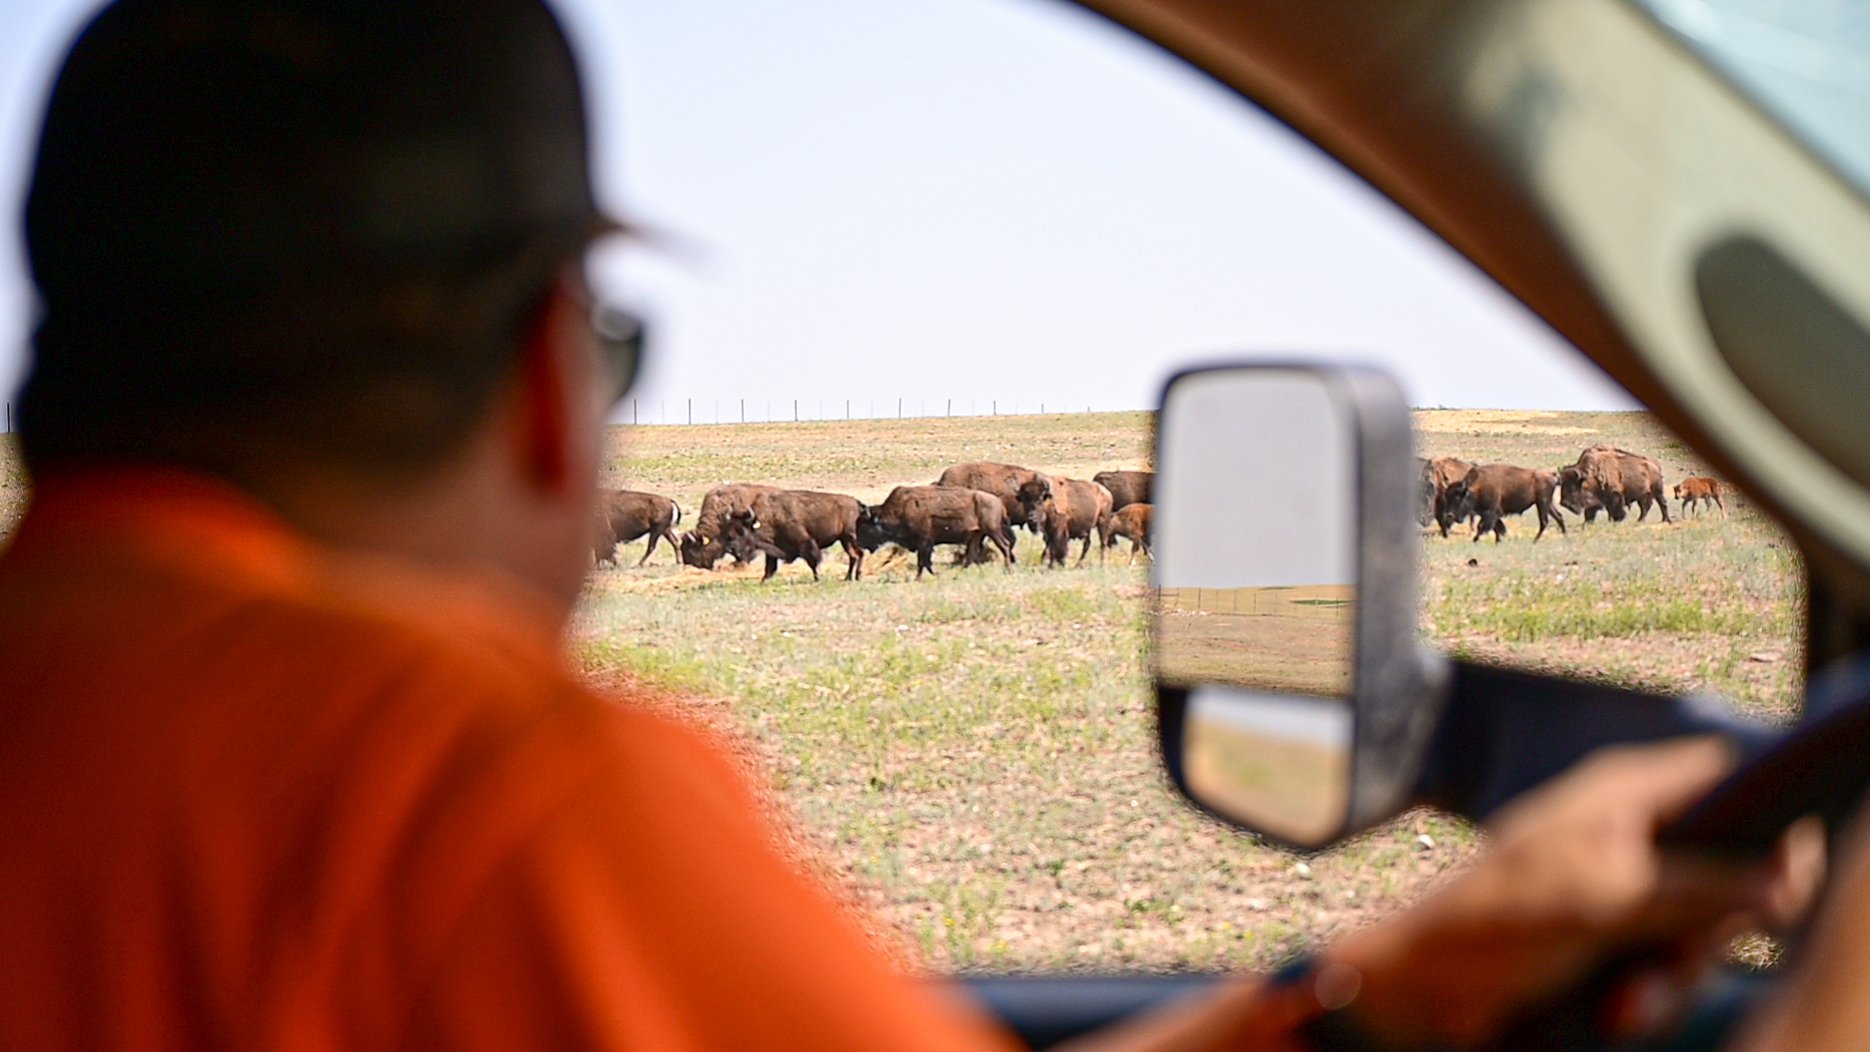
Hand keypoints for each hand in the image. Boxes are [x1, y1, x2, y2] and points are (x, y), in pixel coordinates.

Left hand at [1325, 736, 1817, 1047]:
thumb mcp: (1605, 898)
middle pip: (1727, 864)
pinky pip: (1661, 960)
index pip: (1722, 774)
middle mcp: (1625, 827)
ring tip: (1628, 1002)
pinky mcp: (1606, 931)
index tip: (1770, 887)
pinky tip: (1616, 1012)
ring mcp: (1618, 880)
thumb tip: (1776, 875)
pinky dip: (1647, 992)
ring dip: (1671, 974)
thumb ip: (1695, 883)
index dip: (1761, 823)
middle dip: (1709, 928)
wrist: (1424, 984)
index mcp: (1621, 790)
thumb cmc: (1493, 921)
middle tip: (1680, 956)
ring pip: (1698, 924)